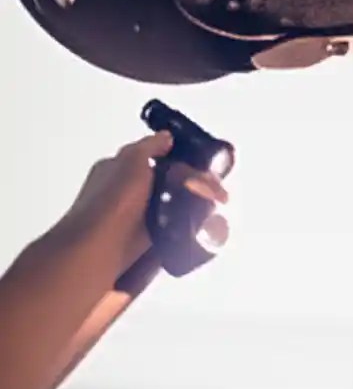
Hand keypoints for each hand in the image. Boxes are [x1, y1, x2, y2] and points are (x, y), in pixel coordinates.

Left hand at [54, 133, 228, 276]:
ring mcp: (139, 219)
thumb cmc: (113, 202)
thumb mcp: (131, 161)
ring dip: (198, 209)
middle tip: (218, 196)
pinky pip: (178, 232)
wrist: (98, 251)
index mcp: (120, 170)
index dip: (186, 163)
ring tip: (214, 213)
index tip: (208, 171)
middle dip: (197, 188)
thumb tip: (167, 137)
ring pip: (179, 209)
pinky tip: (204, 230)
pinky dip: (193, 230)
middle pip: (173, 184)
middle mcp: (129, 194)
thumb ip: (150, 146)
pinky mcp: (149, 244)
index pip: (160, 160)